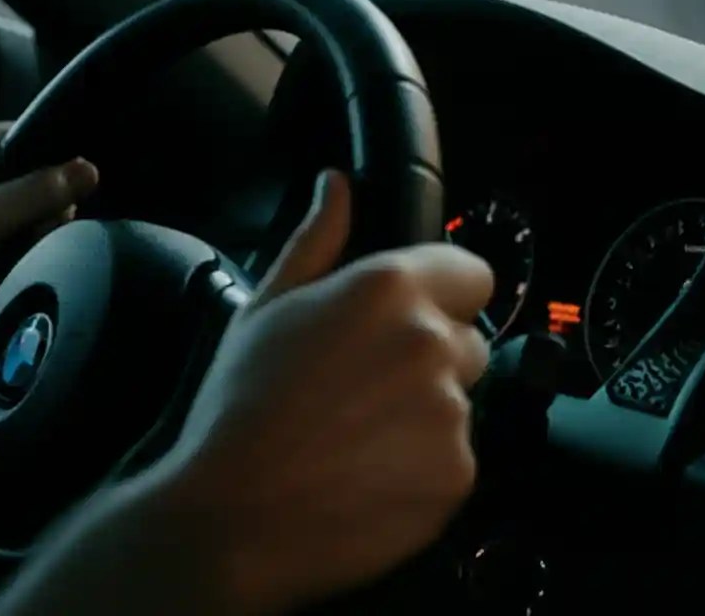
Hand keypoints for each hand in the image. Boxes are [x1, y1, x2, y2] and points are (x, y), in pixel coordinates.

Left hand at [0, 123, 99, 314]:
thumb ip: (40, 192)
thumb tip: (90, 169)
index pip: (28, 136)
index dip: (55, 160)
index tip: (72, 190)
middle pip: (35, 183)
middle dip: (44, 211)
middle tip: (31, 233)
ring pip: (28, 220)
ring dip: (31, 240)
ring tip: (13, 259)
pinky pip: (13, 247)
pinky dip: (17, 260)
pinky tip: (10, 272)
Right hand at [168, 170, 492, 612]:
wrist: (233, 516)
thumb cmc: (239, 408)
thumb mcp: (265, 307)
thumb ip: (317, 239)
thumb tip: (337, 188)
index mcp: (389, 288)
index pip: (471, 273)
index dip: (440, 295)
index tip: (403, 323)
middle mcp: (432, 342)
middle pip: (466, 340)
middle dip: (429, 358)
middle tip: (362, 388)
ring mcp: (451, 413)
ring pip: (460, 403)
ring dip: (423, 415)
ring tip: (354, 436)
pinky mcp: (457, 474)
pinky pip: (455, 459)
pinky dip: (423, 467)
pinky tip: (366, 473)